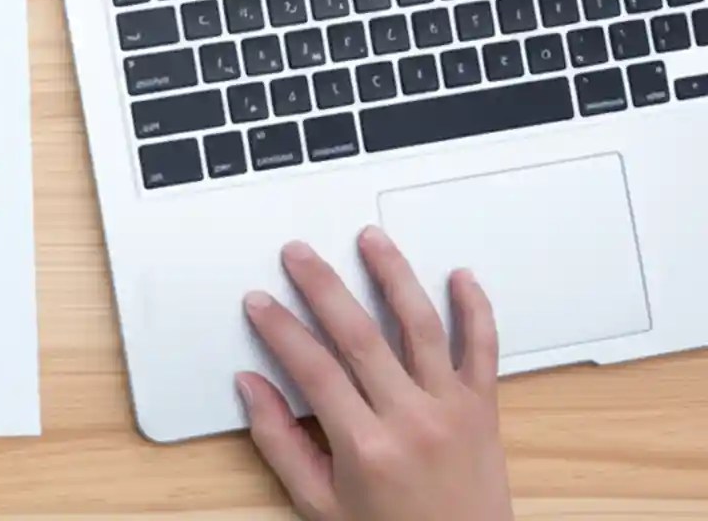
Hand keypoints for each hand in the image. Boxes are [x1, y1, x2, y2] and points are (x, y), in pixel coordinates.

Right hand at [236, 227, 512, 520]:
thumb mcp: (319, 503)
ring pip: (421, 326)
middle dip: (323, 286)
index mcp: (366, 447)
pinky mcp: (483, 409)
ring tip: (371, 239)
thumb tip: (250, 386)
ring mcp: (452, 409)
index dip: (281, 330)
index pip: (313, 370)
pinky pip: (484, 349)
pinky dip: (476, 309)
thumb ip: (280, 442)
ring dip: (394, 276)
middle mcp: (411, 419)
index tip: (260, 301)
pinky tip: (461, 276)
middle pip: (359, 335)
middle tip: (299, 253)